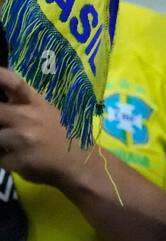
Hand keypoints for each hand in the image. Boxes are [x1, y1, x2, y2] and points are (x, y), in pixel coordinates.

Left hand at [0, 68, 87, 187]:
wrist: (82, 164)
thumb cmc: (65, 136)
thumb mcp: (50, 114)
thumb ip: (25, 105)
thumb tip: (3, 99)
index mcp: (37, 104)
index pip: (15, 83)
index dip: (0, 76)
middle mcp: (28, 118)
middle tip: (4, 122)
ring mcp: (22, 139)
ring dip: (1, 142)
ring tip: (10, 144)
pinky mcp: (17, 160)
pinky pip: (0, 158)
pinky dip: (5, 159)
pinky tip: (18, 159)